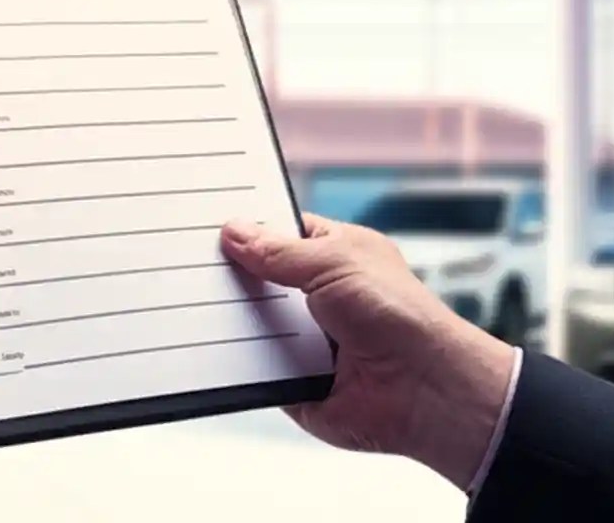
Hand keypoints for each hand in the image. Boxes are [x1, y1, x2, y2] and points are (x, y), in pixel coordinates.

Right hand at [220, 214, 514, 489]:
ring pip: (249, 325)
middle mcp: (318, 296)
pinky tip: (212, 348)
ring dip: (232, 320)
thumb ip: (278, 251)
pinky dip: (237, 362)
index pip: (280, 233)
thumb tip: (235, 232)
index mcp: (335, 255)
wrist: (422, 389)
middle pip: (257, 280)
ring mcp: (304, 340)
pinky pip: (251, 368)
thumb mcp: (333, 263)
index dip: (248, 228)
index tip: (206, 223)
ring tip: (194, 304)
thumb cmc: (399, 316)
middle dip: (232, 276)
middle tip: (191, 264)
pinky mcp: (292, 380)